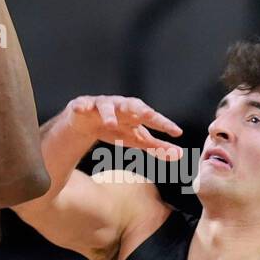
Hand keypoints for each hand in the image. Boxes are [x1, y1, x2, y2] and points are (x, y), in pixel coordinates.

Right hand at [48, 95, 183, 160]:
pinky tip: (80, 109)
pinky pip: (81, 105)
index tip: (176, 132)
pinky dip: (81, 106)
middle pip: (130, 105)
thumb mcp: (137, 139)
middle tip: (146, 115)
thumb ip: (157, 146)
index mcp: (135, 112)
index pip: (151, 117)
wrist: (88, 123)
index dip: (163, 124)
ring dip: (108, 114)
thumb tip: (179, 155)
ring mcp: (100, 104)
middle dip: (138, 109)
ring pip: (106, 106)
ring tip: (110, 124)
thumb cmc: (116, 128)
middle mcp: (119, 105)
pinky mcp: (82, 105)